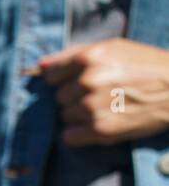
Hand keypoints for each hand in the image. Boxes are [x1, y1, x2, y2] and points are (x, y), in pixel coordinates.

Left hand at [39, 38, 168, 146]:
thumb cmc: (145, 66)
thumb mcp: (114, 48)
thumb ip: (74, 55)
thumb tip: (40, 65)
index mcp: (89, 58)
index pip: (51, 75)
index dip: (64, 79)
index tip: (80, 81)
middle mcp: (87, 81)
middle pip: (59, 97)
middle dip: (75, 97)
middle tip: (103, 94)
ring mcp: (92, 107)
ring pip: (65, 116)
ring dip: (80, 115)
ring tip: (107, 107)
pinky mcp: (100, 129)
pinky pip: (69, 137)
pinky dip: (79, 134)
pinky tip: (99, 124)